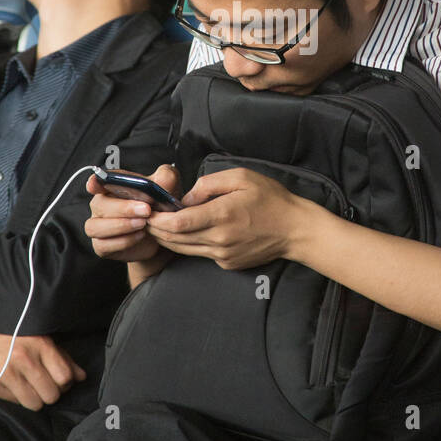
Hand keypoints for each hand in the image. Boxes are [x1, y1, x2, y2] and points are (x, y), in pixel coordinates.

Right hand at [0, 324, 85, 410]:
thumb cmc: (3, 335)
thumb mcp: (35, 338)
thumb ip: (60, 356)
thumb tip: (81, 376)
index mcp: (39, 343)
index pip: (65, 377)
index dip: (64, 383)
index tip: (57, 381)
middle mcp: (24, 357)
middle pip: (52, 394)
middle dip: (49, 394)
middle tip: (40, 385)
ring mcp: (6, 372)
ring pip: (35, 404)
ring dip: (33, 399)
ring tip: (25, 386)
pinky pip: (15, 403)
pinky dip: (15, 398)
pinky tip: (9, 384)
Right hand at [84, 166, 179, 281]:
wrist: (161, 236)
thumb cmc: (158, 208)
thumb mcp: (167, 189)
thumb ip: (166, 178)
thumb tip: (162, 179)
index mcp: (111, 187)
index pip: (98, 181)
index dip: (95, 183)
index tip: (95, 185)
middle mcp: (101, 205)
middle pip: (99, 204)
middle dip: (123, 208)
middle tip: (145, 210)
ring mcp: (98, 226)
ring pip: (95, 226)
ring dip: (120, 226)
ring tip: (143, 224)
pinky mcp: (102, 246)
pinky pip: (103, 245)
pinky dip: (122, 241)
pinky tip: (139, 235)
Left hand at [146, 167, 311, 270]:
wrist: (294, 229)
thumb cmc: (270, 199)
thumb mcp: (241, 177)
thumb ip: (208, 185)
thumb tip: (186, 199)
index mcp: (221, 215)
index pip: (177, 223)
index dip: (157, 220)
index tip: (149, 211)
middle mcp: (219, 239)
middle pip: (175, 239)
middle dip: (156, 229)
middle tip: (145, 218)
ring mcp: (222, 255)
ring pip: (184, 249)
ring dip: (167, 239)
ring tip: (156, 226)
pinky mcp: (227, 263)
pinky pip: (200, 254)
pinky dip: (187, 244)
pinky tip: (183, 233)